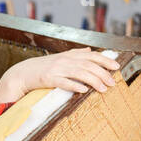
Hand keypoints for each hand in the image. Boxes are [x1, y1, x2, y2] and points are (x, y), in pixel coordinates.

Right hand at [0, 48, 119, 103]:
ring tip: (103, 89)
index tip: (116, 67)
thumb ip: (76, 54)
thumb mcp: (61, 58)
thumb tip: (90, 50)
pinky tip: (84, 90)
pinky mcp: (49, 79)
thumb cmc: (44, 67)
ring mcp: (57, 69)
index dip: (105, 60)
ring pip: (80, 73)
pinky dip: (75, 85)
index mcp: (70, 55)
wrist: (23, 72)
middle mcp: (65, 60)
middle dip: (102, 73)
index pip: (91, 55)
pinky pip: (64, 82)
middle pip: (88, 65)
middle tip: (112, 82)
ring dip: (93, 81)